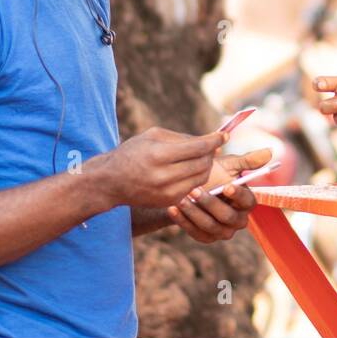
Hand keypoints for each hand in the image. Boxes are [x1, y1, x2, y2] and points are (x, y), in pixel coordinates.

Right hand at [94, 127, 224, 210]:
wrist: (111, 182)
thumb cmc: (133, 152)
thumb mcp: (154, 136)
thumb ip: (183, 138)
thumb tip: (211, 141)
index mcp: (159, 155)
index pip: (198, 147)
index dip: (215, 140)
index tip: (224, 135)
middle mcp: (164, 176)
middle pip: (203, 163)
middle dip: (211, 153)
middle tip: (211, 146)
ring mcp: (167, 192)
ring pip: (202, 177)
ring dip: (206, 165)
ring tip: (199, 157)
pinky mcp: (169, 202)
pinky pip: (193, 188)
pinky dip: (196, 177)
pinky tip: (189, 170)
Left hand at [167, 147, 272, 242]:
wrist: (188, 187)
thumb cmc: (213, 174)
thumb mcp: (228, 165)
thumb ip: (247, 160)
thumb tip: (270, 151)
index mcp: (246, 203)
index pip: (248, 202)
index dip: (238, 195)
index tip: (227, 185)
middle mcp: (237, 220)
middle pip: (227, 217)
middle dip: (210, 203)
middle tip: (194, 190)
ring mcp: (222, 231)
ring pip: (210, 226)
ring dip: (195, 212)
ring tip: (181, 199)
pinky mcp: (206, 238)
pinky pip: (196, 233)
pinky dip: (183, 221)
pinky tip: (173, 208)